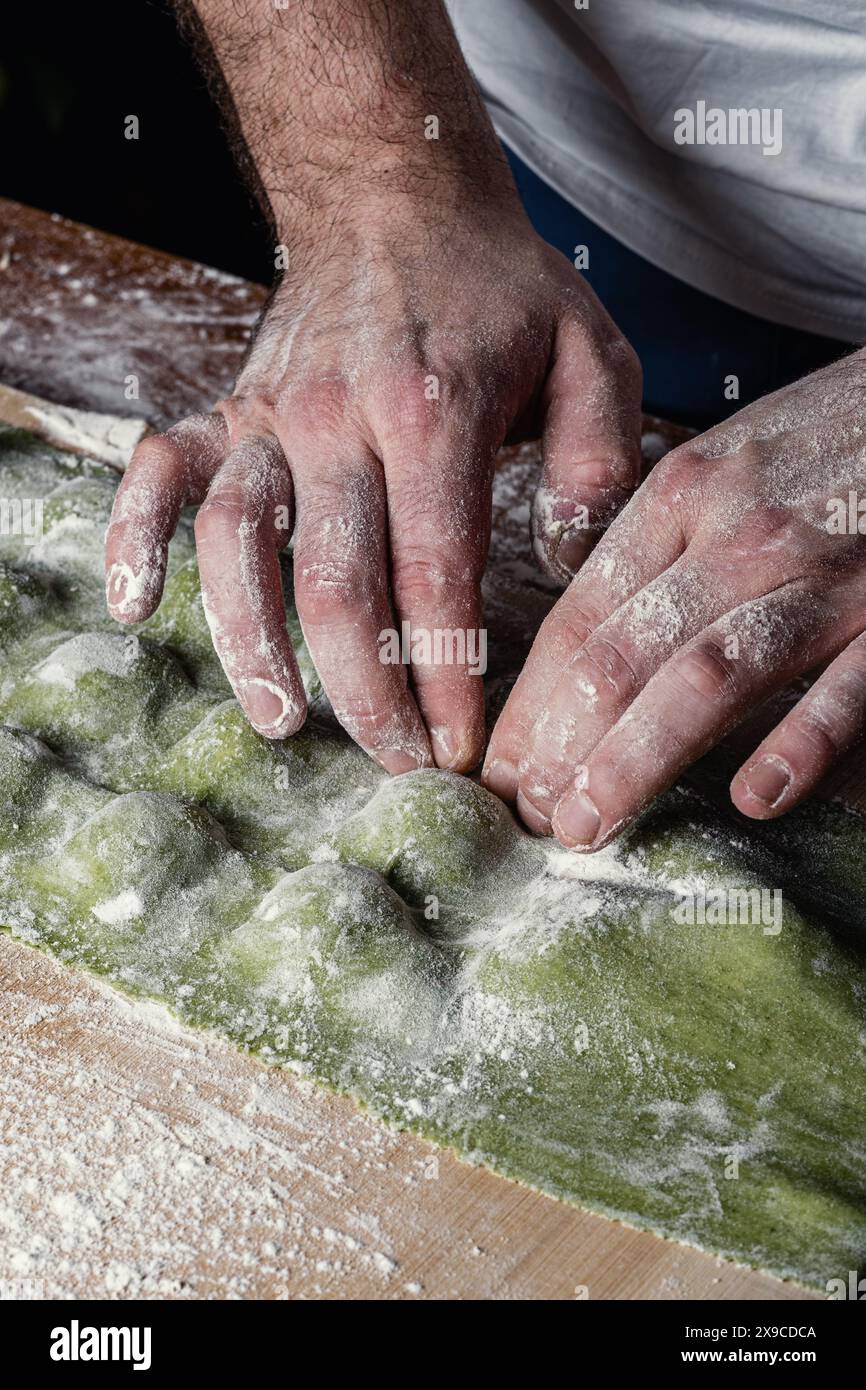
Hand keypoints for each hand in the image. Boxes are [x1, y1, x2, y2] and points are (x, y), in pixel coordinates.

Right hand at [105, 193, 639, 776]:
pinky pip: (161, 472)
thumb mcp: (591, 351)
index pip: (437, 572)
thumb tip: (568, 563)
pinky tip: (131, 605)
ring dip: (251, 644)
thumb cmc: (502, 289)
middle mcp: (340, 418)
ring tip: (281, 724)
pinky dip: (133, 535)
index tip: (460, 749)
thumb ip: (599, 458)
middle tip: (394, 761)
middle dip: (367, 690)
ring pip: (238, 543)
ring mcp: (271, 414)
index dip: (445, 674)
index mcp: (435, 411)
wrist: (399, 196)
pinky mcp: (227, 408)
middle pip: (337, 581)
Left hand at [484, 351, 865, 846]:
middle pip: (622, 658)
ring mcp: (819, 575)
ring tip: (588, 824)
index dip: (528, 706)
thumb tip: (587, 639)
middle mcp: (737, 535)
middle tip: (527, 816)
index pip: (579, 619)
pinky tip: (755, 798)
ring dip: (635, 759)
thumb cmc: (836, 434)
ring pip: (705, 677)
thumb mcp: (728, 458)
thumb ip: (661, 540)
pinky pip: (844, 688)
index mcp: (682, 495)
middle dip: (560, 748)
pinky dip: (798, 743)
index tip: (498, 769)